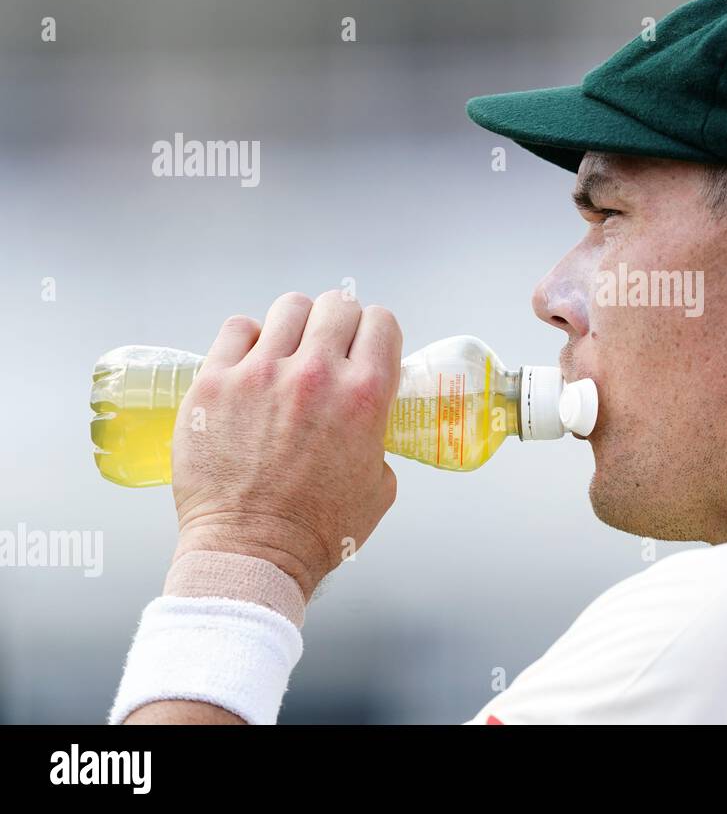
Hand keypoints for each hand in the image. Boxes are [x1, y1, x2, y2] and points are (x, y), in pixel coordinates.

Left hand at [169, 291, 402, 599]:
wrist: (252, 553)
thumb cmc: (317, 530)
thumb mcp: (380, 484)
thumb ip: (379, 438)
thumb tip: (370, 420)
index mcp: (365, 396)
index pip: (381, 321)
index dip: (376, 331)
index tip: (366, 344)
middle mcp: (317, 375)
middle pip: (336, 304)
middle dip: (338, 321)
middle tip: (328, 346)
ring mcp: (261, 375)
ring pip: (288, 308)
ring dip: (294, 325)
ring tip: (287, 351)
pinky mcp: (214, 383)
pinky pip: (236, 329)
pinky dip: (247, 340)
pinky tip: (249, 363)